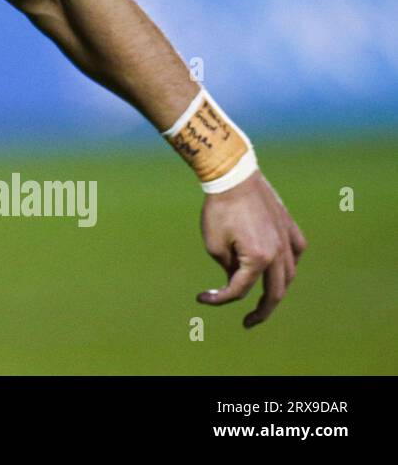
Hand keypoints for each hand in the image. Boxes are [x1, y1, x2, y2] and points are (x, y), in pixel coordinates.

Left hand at [197, 170, 307, 326]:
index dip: (219, 299)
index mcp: (258, 258)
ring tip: (264, 300)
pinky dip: (289, 264)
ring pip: (289, 275)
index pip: (240, 290)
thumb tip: (238, 279)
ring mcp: (288, 239)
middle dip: (261, 311)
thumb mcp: (213, 243)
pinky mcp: (289, 226)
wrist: (232, 174)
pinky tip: (280, 268)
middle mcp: (279, 252)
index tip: (201, 297)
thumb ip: (228, 269)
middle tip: (248, 322)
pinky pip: (296, 252)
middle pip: (274, 292)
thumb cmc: (218, 208)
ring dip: (276, 290)